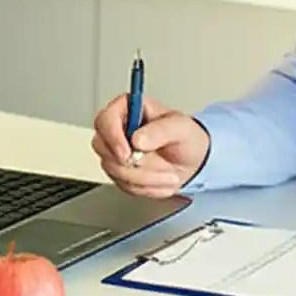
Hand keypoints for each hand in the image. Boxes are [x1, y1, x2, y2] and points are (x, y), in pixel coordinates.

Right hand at [91, 94, 209, 198]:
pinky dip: (145, 187)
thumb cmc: (186, 138)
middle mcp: (118, 129)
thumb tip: (137, 138)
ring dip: (143, 177)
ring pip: (113, 169)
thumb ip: (160, 130)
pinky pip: (123, 184)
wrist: (193, 161)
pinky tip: (161, 180)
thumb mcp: (181, 128)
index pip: (105, 119)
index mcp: (129, 109)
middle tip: (154, 166)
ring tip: (167, 174)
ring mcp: (116, 152)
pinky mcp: (119, 171)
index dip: (113, 137)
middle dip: (129, 164)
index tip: (127, 153)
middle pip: (102, 146)